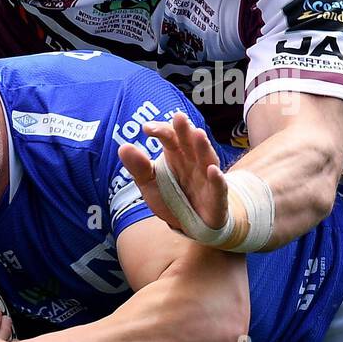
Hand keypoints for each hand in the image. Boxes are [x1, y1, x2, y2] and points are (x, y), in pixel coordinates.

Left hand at [117, 111, 228, 235]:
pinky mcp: (216, 197)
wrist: (192, 225)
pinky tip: (213, 170)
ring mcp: (206, 178)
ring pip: (206, 158)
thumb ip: (139, 167)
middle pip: (189, 142)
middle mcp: (193, 162)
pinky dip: (217, 179)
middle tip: (178, 116)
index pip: (170, 137)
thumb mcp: (150, 184)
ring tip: (198, 134)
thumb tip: (123, 147)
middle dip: (185, 130)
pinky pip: (219, 186)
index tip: (146, 128)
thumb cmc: (172, 198)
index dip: (161, 131)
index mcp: (176, 155)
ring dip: (203, 147)